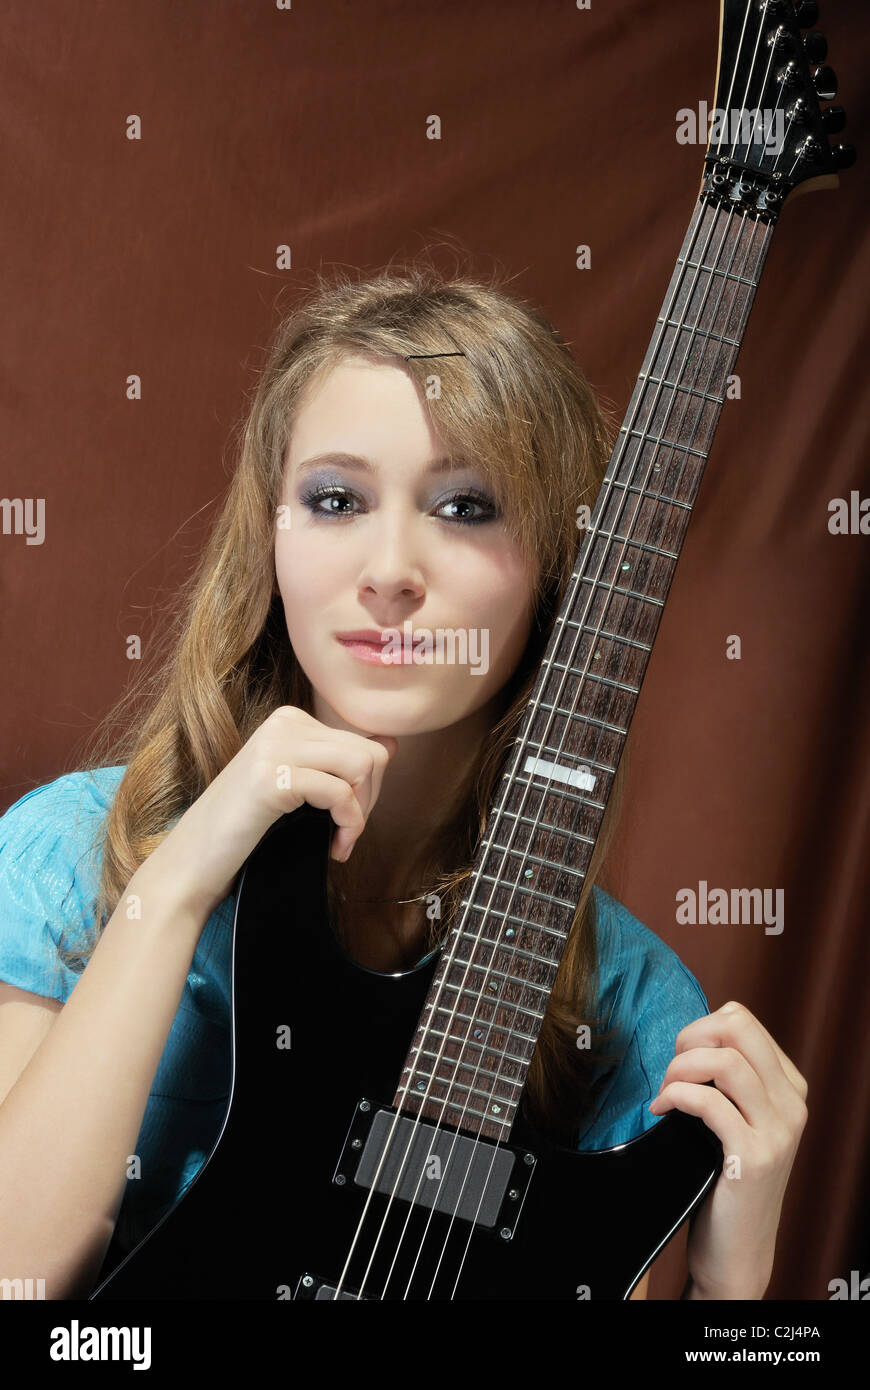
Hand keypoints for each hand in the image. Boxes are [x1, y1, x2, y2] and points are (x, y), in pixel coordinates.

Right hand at [139, 705, 396, 922]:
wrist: (194, 861)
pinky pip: (340, 792)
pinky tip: (334, 848)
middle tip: (345, 834)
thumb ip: (340, 763)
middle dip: (369, 800)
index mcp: (290, 720)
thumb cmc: (246, 829)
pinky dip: (348, 825)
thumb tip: (392, 743)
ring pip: (363, 766)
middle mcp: (284, 723)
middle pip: (370, 752)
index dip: (367, 788)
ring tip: (340, 840)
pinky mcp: (272, 777)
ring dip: (361, 813)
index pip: (364, 742)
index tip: (346, 820)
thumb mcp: (300, 787)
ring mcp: (275, 746)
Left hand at [647, 1000, 807, 1299]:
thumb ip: (729, 1081)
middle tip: (670, 1070)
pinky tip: (661, 1110)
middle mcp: (792, 1104)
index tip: (679, 1057)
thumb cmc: (724, 1178)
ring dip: (680, 1069)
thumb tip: (690, 1038)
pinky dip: (676, 1096)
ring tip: (664, 1093)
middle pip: (737, 1029)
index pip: (743, 1020)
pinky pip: (709, 1102)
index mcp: (789, 1087)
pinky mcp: (755, 1157)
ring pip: (725, 1061)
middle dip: (690, 1038)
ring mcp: (778, 1131)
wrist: (738, 1250)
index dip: (700, 1028)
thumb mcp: (738, 1120)